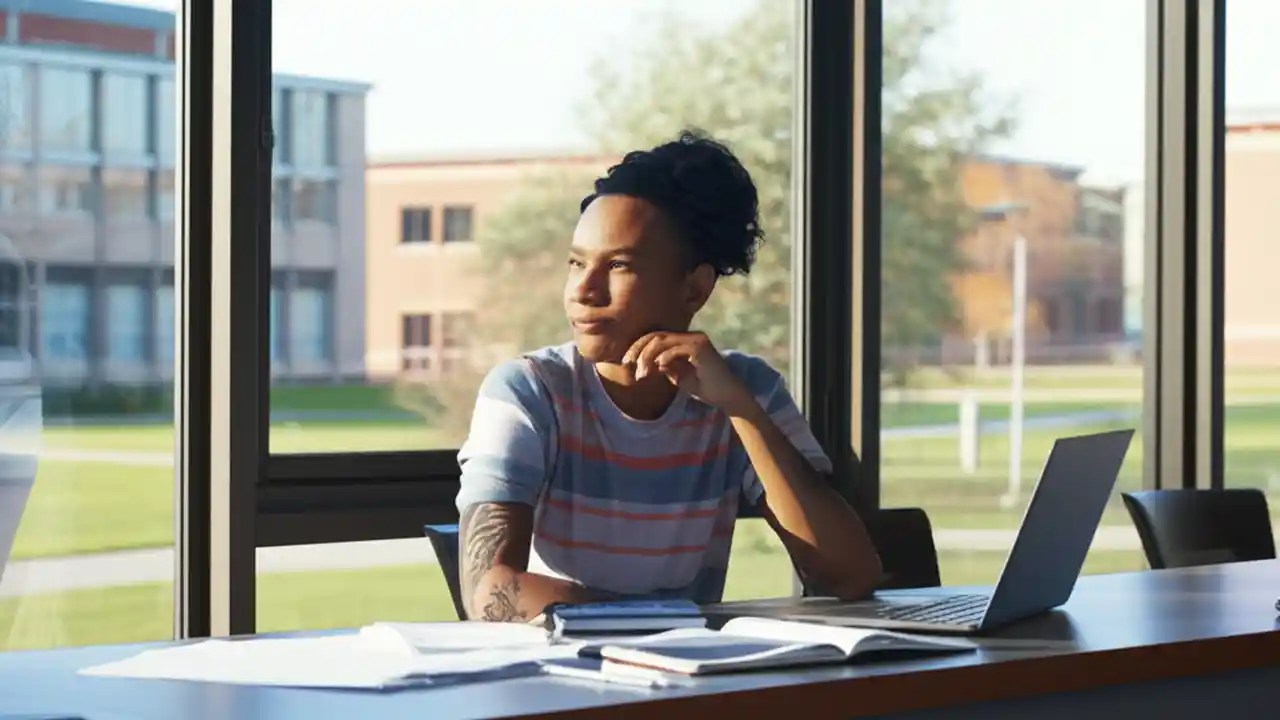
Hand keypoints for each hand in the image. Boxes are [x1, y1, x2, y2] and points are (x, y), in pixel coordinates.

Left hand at [621, 331, 755, 414]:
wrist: (728, 396)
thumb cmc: (706, 388)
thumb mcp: (679, 377)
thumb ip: (665, 367)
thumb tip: (647, 362)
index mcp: (685, 341)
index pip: (656, 337)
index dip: (638, 347)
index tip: (627, 362)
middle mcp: (691, 337)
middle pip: (656, 335)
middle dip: (638, 350)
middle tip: (628, 365)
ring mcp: (697, 341)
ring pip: (663, 341)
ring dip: (648, 357)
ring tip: (642, 373)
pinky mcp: (702, 349)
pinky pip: (677, 349)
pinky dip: (665, 357)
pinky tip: (657, 367)